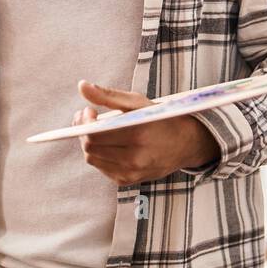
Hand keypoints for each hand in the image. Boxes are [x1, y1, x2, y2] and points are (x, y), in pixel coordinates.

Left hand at [72, 80, 220, 184]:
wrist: (185, 144)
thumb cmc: (160, 118)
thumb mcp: (137, 102)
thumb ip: (107, 95)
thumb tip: (82, 86)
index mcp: (138, 134)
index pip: (94, 134)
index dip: (84, 122)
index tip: (89, 110)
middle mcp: (135, 158)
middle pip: (90, 148)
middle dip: (83, 131)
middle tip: (89, 117)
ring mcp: (130, 172)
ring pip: (92, 159)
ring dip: (90, 143)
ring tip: (98, 130)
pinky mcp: (127, 181)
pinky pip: (101, 168)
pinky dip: (100, 155)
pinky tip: (109, 144)